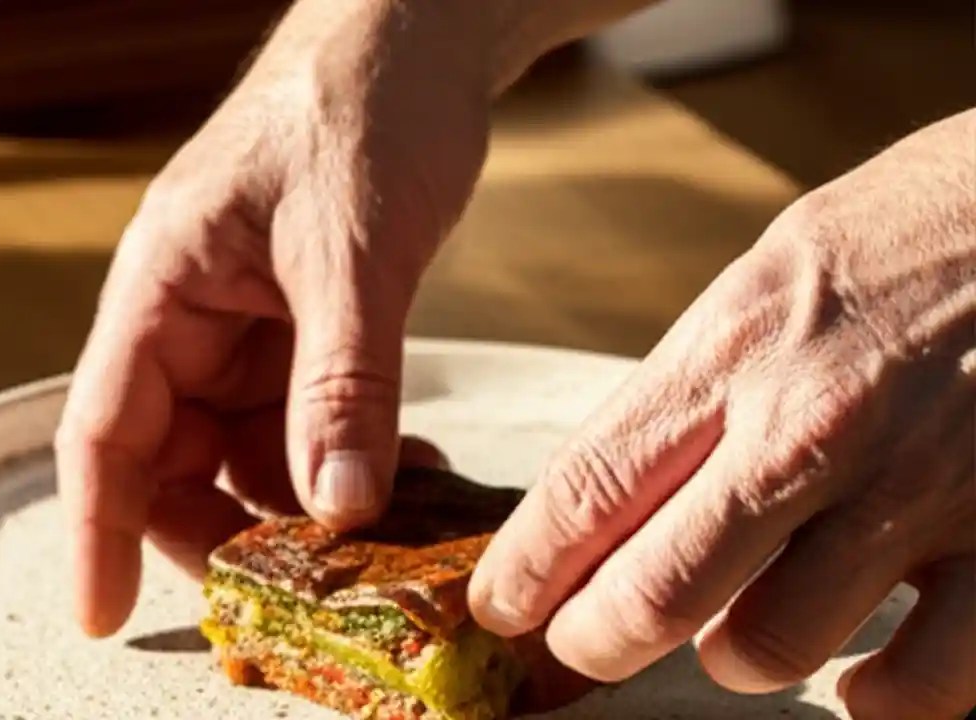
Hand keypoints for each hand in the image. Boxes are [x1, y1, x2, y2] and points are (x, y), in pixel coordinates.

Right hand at [54, 0, 491, 637]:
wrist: (417, 39)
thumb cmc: (361, 105)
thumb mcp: (353, 253)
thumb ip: (342, 381)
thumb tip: (335, 503)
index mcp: (165, 283)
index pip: (107, 426)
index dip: (97, 528)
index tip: (101, 615)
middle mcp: (193, 311)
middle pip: (172, 453)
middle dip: (222, 525)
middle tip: (288, 589)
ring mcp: (249, 320)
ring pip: (245, 444)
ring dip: (299, 497)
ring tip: (371, 532)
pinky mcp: (303, 322)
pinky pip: (304, 414)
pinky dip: (343, 455)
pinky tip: (399, 470)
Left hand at [469, 109, 975, 718]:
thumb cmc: (921, 230)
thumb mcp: (773, 276)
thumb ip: (700, 387)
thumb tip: (628, 490)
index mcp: (734, 350)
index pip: (586, 490)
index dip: (525, 569)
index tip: (500, 602)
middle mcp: (810, 428)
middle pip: (650, 593)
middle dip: (591, 640)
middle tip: (580, 643)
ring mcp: (913, 490)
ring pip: (766, 649)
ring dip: (732, 655)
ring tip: (739, 625)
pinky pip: (925, 682)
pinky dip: (880, 693)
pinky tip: (866, 663)